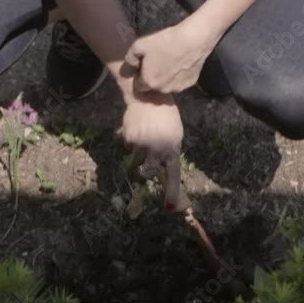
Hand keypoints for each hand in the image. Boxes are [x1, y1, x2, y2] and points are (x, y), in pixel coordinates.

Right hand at [119, 79, 185, 209]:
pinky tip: (138, 129)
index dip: (170, 191)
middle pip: (148, 171)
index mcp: (172, 148)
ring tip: (145, 136)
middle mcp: (156, 149)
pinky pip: (129, 147)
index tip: (168, 206)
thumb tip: (163, 170)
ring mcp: (141, 144)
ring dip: (140, 153)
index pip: (172, 175)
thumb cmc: (166, 115)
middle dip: (148, 169)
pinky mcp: (128, 138)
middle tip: (149, 159)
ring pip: (136, 160)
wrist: (149, 96)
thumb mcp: (175, 134)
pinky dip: (132, 142)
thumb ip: (170, 152)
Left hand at [123, 19, 220, 93]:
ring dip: (167, 78)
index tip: (144, 65)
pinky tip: (181, 63)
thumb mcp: (139, 45)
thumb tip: (128, 68)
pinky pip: (181, 81)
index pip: (139, 85)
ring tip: (170, 61)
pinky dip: (179, 75)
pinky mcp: (191, 83)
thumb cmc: (164, 42)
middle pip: (154, 86)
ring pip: (168, 85)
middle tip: (157, 61)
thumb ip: (130, 59)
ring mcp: (179, 87)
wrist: (193, 40)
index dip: (140, 75)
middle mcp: (163, 89)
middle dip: (154, 77)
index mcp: (149, 82)